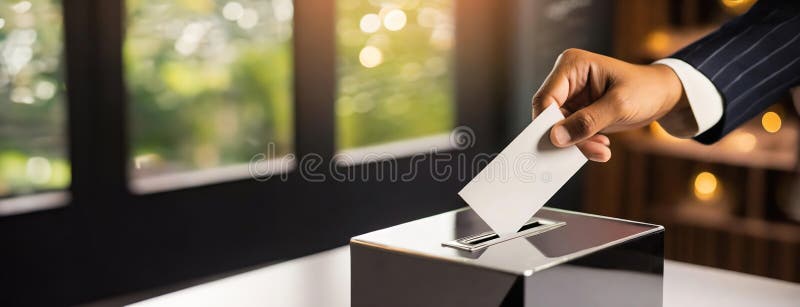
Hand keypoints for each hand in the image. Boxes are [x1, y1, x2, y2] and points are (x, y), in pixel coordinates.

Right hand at [532, 49, 687, 161]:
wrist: (665, 96)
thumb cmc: (646, 90)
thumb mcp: (618, 105)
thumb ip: (587, 122)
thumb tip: (556, 138)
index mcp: (571, 65)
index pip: (546, 98)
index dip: (548, 123)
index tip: (558, 144)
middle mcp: (567, 79)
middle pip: (550, 115)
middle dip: (568, 136)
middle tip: (591, 150)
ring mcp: (571, 96)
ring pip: (559, 128)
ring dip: (579, 143)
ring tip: (602, 150)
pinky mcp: (578, 112)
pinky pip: (570, 133)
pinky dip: (584, 144)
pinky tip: (602, 146)